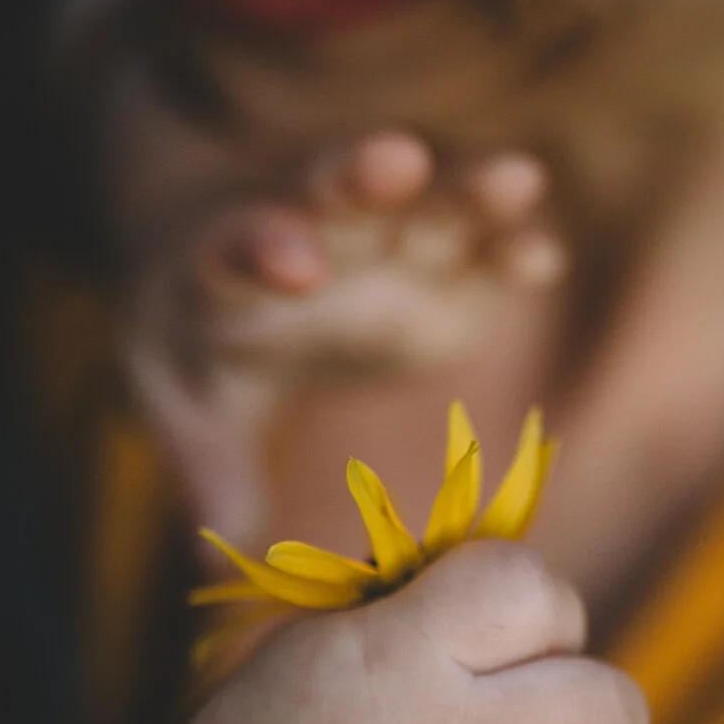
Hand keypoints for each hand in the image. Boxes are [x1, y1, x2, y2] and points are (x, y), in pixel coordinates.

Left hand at [124, 130, 565, 543]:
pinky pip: (486, 245)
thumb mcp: (185, 400)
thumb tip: (212, 564)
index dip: (267, 249)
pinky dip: (512, 247)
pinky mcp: (451, 259)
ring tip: (514, 180)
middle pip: (337, 192)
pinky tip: (539, 262)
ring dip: (466, 185)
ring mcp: (390, 235)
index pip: (239, 245)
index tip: (297, 266)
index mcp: (228, 260)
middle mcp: (315, 231)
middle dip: (365, 174)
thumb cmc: (204, 334)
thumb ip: (205, 466)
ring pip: (427, 196)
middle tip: (397, 159)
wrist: (253, 261)